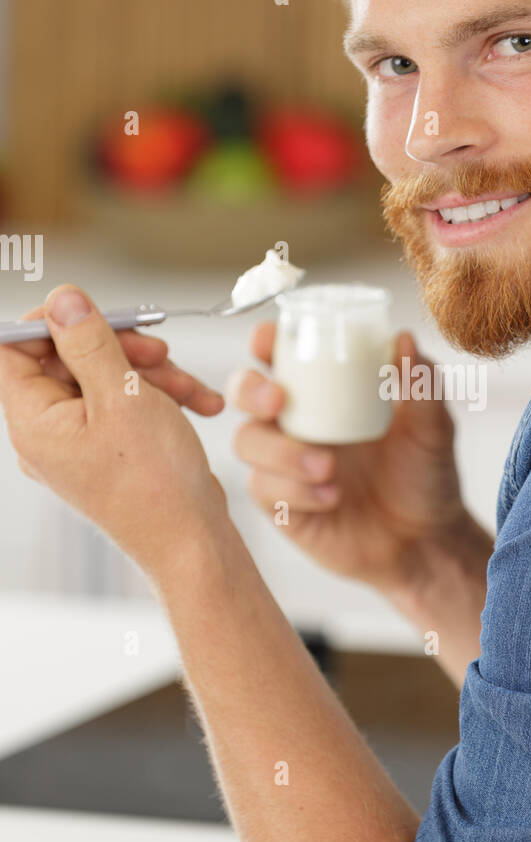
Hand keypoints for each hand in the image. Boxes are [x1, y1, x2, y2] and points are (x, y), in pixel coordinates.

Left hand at [0, 285, 228, 577]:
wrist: (194, 543)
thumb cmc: (156, 482)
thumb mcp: (123, 395)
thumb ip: (89, 341)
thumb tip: (62, 298)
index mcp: (32, 422)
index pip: (11, 349)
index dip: (50, 323)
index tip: (94, 315)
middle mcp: (47, 434)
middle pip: (67, 359)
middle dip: (119, 348)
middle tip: (158, 352)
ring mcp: (80, 444)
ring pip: (105, 379)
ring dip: (152, 373)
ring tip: (191, 388)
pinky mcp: (111, 451)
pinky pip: (125, 406)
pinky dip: (161, 398)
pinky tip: (201, 404)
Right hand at [228, 325, 474, 593]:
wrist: (425, 542)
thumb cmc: (426, 477)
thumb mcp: (433, 429)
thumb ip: (421, 386)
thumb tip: (404, 339)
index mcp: (326, 393)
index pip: (283, 355)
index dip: (265, 341)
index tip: (269, 339)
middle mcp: (297, 422)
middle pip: (243, 392)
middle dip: (250, 390)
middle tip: (279, 401)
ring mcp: (284, 464)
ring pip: (247, 441)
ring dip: (282, 451)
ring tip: (328, 467)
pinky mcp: (282, 505)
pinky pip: (264, 488)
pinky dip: (295, 490)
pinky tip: (332, 497)